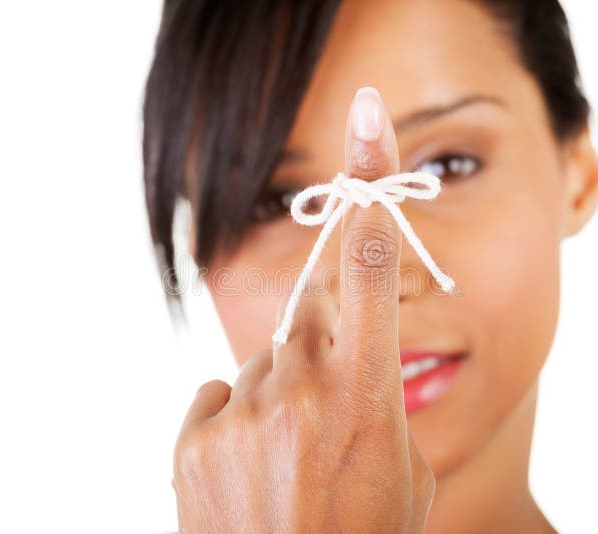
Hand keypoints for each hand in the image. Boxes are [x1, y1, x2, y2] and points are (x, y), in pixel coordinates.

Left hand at [173, 87, 435, 532]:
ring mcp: (239, 413)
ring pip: (265, 363)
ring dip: (281, 395)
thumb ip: (378, 393)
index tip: (365, 118)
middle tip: (331, 406)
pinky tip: (252, 472)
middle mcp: (299, 390)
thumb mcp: (404, 466)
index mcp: (366, 393)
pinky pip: (220, 396)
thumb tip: (348, 355)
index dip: (369, 186)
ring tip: (292, 461)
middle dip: (326, 346)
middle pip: (310, 317)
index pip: (369, 265)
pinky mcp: (193, 438)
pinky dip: (237, 420)